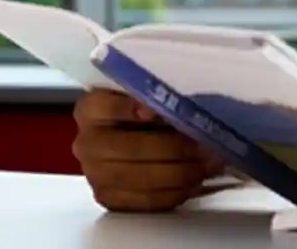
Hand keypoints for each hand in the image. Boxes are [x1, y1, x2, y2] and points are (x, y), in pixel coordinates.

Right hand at [72, 89, 225, 211]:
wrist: (127, 136)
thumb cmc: (143, 109)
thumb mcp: (146, 94)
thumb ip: (158, 97)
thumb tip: (180, 109)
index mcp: (91, 109)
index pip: (110, 108)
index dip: (132, 110)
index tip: (158, 111)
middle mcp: (86, 144)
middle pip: (131, 150)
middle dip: (175, 150)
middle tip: (207, 147)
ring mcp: (95, 175)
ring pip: (141, 180)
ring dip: (182, 173)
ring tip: (210, 164)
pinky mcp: (111, 199)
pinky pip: (146, 202)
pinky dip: (175, 192)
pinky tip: (196, 181)